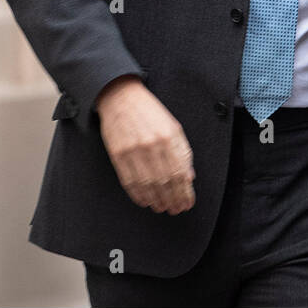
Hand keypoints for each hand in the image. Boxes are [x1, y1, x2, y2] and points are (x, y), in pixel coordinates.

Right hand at [95, 76, 195, 214]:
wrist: (121, 98)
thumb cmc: (149, 112)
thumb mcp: (173, 126)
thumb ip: (182, 151)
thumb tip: (189, 177)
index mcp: (168, 137)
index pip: (180, 173)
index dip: (185, 192)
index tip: (187, 203)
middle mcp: (152, 146)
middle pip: (165, 182)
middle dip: (173, 200)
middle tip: (176, 209)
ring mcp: (133, 151)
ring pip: (148, 185)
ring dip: (157, 201)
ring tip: (162, 207)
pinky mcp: (118, 155)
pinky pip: (130, 182)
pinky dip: (138, 195)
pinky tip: (145, 201)